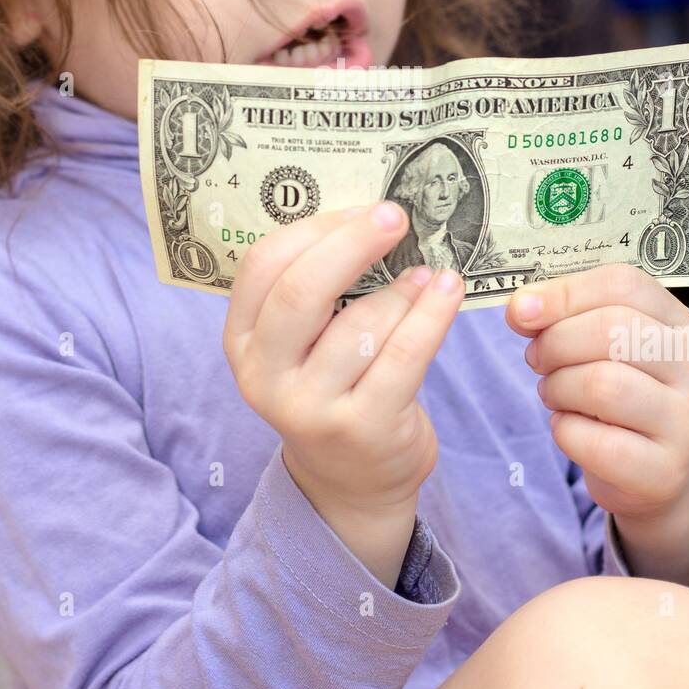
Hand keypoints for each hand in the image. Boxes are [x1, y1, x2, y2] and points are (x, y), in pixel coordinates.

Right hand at [223, 202, 464, 520]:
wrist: (351, 482)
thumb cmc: (333, 387)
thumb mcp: (301, 345)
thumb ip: (315, 289)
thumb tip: (365, 214)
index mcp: (241, 341)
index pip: (262, 267)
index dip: (312, 229)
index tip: (357, 207)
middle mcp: (264, 376)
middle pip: (302, 290)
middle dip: (352, 242)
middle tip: (394, 215)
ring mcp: (309, 408)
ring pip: (359, 324)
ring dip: (402, 288)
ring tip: (429, 272)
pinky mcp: (362, 427)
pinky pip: (403, 355)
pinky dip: (431, 314)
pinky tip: (446, 289)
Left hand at [505, 264, 688, 525]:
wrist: (659, 470)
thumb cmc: (622, 394)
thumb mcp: (606, 348)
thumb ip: (568, 317)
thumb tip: (521, 307)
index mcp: (678, 323)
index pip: (624, 284)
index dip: (564, 292)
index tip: (521, 310)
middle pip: (611, 329)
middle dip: (555, 342)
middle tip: (536, 359)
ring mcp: (684, 421)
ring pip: (603, 385)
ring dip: (558, 387)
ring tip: (553, 393)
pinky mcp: (663, 470)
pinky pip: (596, 442)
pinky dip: (565, 431)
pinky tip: (568, 427)